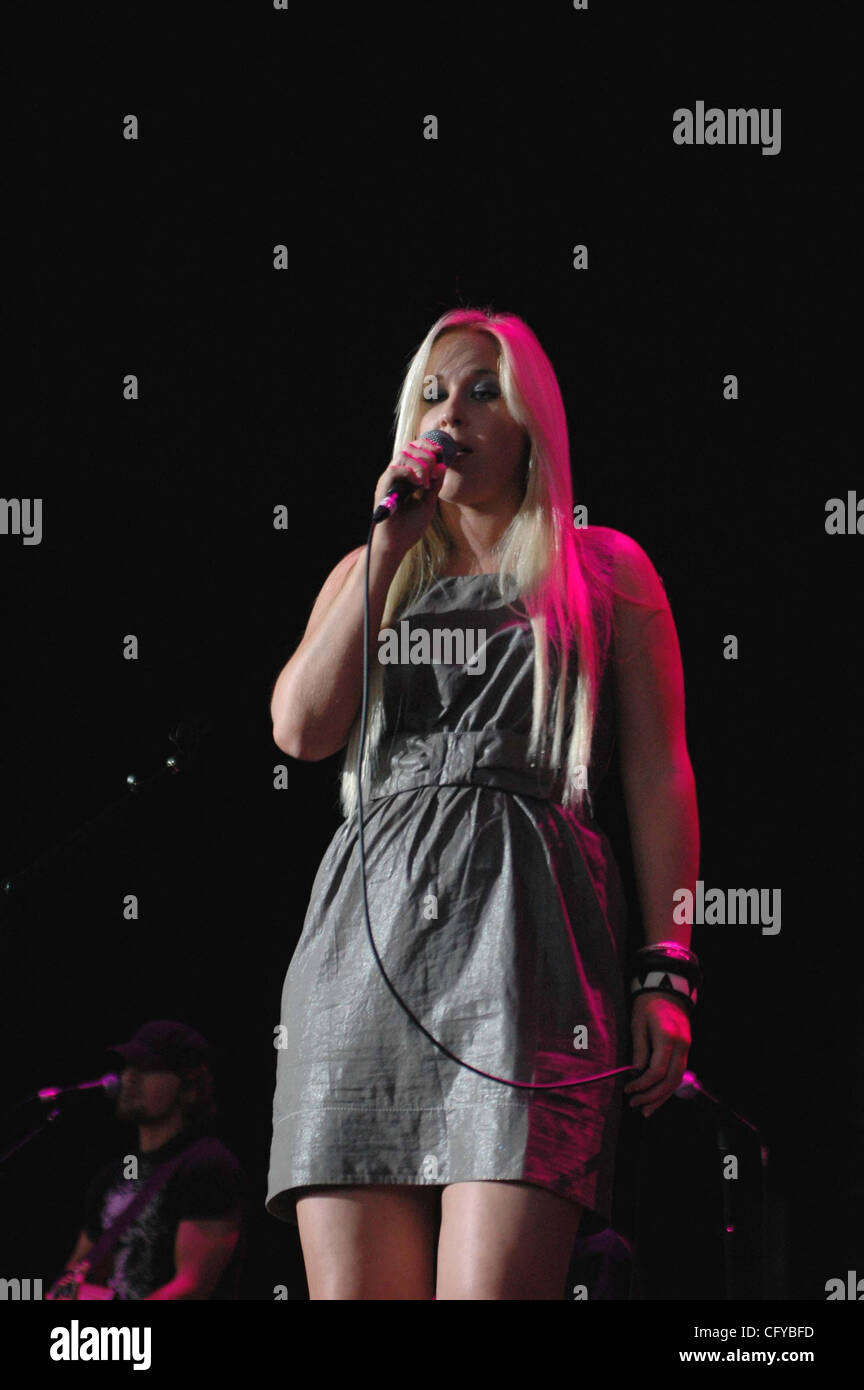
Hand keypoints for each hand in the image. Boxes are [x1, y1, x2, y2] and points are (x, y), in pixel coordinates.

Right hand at [372, 438, 447, 557]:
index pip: (413, 452)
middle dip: (427, 453)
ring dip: (421, 464)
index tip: (441, 452)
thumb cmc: (409, 528)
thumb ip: (434, 486)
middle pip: (409, 449)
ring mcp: (388, 482)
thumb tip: (442, 466)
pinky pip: (394, 470)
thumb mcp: (428, 503)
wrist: (396, 546)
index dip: (427, 447)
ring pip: (403, 456)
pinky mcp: (383, 489)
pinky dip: (410, 472)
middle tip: (437, 466)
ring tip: (427, 481)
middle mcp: (395, 477)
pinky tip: (421, 484)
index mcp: (404, 478)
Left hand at [624, 993, 690, 1117]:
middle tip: (634, 1104)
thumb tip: (635, 1074)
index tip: (627, 1089)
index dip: (642, 1084)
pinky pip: (678, 1074)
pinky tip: (656, 1098)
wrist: (667, 991)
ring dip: (661, 1097)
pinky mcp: (685, 1051)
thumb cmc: (647, 1005)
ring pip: (677, 1081)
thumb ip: (639, 1049)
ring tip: (645, 1110)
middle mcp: (681, 1046)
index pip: (657, 1071)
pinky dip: (667, 1088)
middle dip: (652, 1096)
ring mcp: (686, 1049)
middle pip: (670, 1080)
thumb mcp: (637, 1024)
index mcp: (668, 1037)